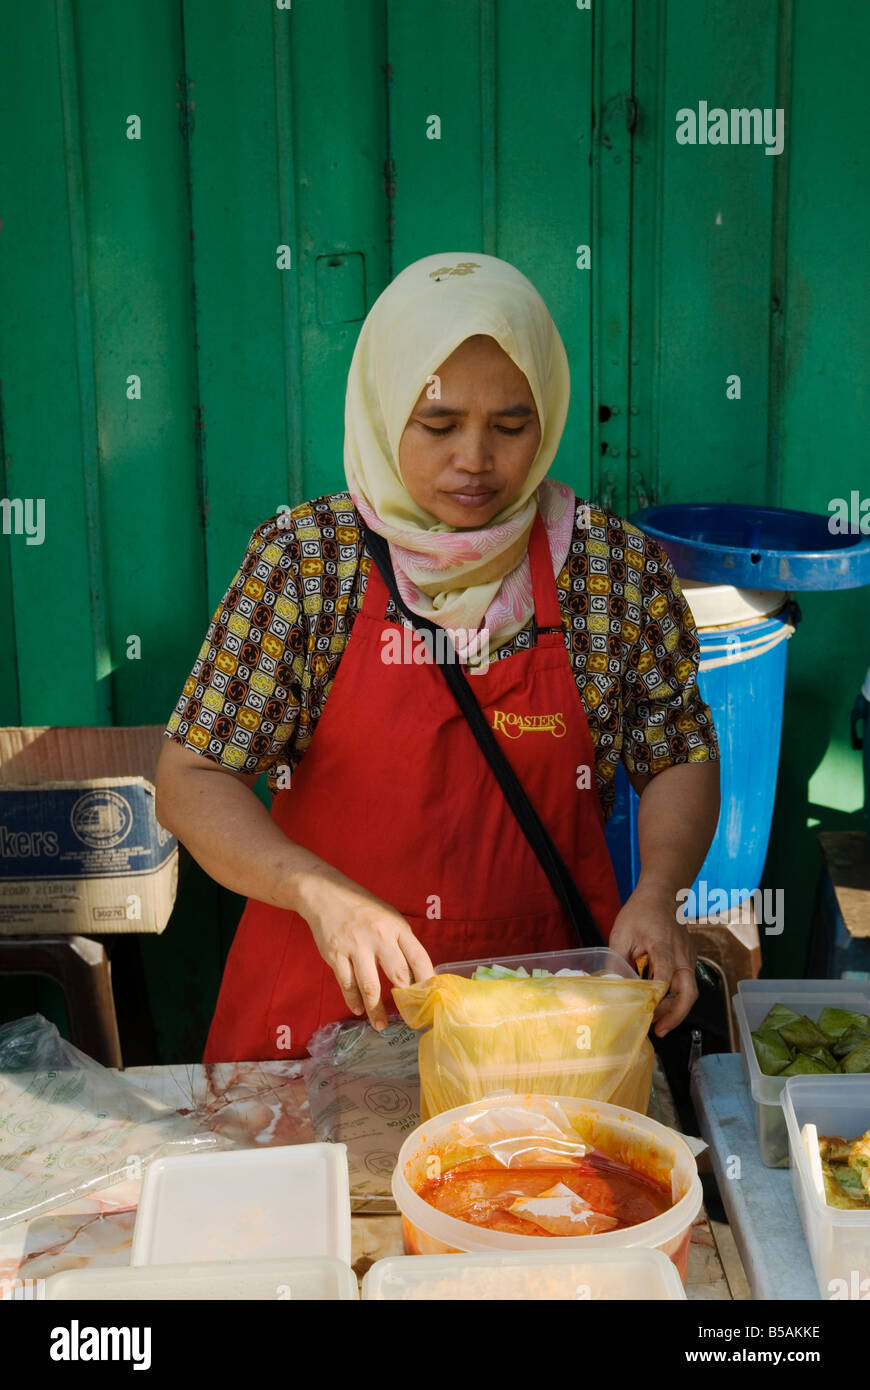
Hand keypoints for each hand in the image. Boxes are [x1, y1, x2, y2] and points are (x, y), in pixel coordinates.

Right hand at [294, 867, 433, 1030]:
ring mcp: (356, 946)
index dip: (427, 981)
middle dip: (405, 1000)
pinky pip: (347, 984)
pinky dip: (353, 1000)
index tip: (430, 999)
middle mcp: (379, 937)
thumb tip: (415, 974)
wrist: (325, 893)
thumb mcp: (389, 917)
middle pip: (398, 975)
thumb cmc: (363, 908)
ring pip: (370, 986)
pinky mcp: (335, 954)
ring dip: (376, 1010)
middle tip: (410, 1018)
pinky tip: (359, 1009)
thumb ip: (401, 942)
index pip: (419, 958)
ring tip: (381, 1026)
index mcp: (397, 927)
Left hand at [608, 883, 697, 1036]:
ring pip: (689, 990)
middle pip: (688, 991)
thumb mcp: (621, 935)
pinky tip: (660, 1005)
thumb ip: (618, 962)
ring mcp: (688, 958)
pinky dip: (675, 997)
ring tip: (657, 1024)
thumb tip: (613, 988)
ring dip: (675, 1009)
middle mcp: (682, 954)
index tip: (646, 1011)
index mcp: (663, 945)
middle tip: (659, 1030)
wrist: (662, 895)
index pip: (666, 975)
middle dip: (676, 1014)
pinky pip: (685, 983)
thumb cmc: (640, 913)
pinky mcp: (687, 960)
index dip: (657, 996)